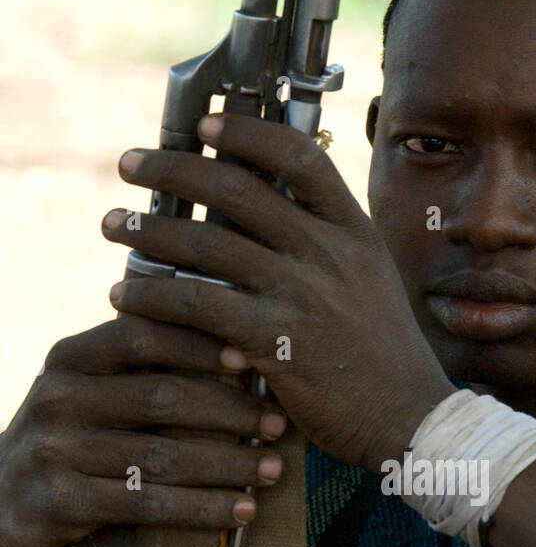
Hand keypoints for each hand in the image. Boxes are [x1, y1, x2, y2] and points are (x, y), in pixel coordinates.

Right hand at [0, 317, 289, 546]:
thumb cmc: (71, 435)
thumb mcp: (88, 388)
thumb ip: (138, 365)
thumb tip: (238, 340)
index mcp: (69, 358)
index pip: (141, 336)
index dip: (198, 344)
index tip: (251, 359)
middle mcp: (59, 398)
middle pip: (162, 398)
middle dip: (230, 412)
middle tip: (279, 423)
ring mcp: (56, 451)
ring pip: (162, 457)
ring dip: (228, 465)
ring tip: (273, 469)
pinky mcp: (62, 502)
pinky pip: (148, 504)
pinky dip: (202, 508)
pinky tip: (242, 510)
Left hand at [104, 113, 453, 472]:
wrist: (413, 420)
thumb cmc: (386, 359)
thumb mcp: (372, 283)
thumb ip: (329, 247)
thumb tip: (272, 213)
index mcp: (354, 231)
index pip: (300, 155)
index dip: (246, 133)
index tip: (204, 126)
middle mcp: (328, 252)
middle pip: (237, 189)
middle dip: (173, 168)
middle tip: (130, 163)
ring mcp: (302, 294)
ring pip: (206, 243)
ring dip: (148, 229)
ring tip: (112, 224)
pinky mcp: (276, 339)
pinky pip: (197, 304)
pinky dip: (153, 296)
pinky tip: (125, 296)